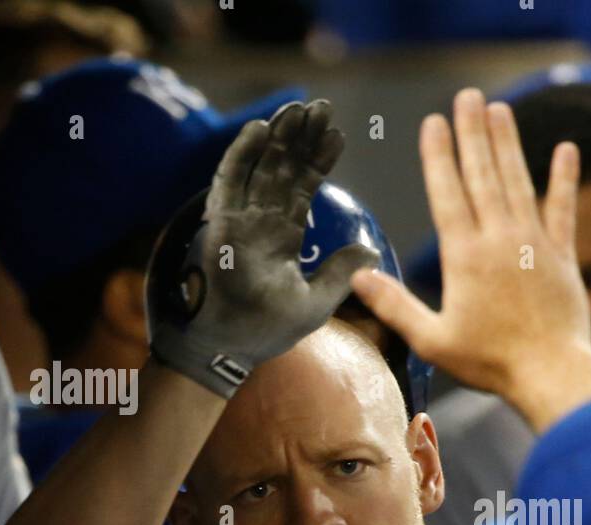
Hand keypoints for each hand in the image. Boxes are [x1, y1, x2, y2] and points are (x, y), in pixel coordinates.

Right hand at [147, 100, 377, 396]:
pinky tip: (262, 130)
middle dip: (300, 138)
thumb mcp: (316, 302)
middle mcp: (259, 222)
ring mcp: (238, 220)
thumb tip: (371, 252)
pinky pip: (230, 182)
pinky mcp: (220, 225)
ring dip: (277, 137)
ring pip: (259, 168)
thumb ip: (341, 274)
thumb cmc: (267, 332)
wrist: (229, 350)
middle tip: (320, 108)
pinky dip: (243, 156)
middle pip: (281, 169)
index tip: (338, 133)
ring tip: (298, 109)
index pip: (302, 188)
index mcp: (281, 235)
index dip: (319, 160)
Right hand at [351, 89, 590, 430]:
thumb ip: (395, 305)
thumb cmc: (490, 362)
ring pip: (518, 181)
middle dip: (472, 132)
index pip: (447, 192)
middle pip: (482, 174)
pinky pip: (562, 209)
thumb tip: (358, 278)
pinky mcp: (562, 256)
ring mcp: (533, 242)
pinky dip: (564, 179)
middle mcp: (498, 238)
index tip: (434, 122)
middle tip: (467, 97)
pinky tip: (567, 150)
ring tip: (499, 109)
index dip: (439, 154)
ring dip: (508, 143)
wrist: (551, 372)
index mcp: (464, 255)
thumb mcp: (433, 340)